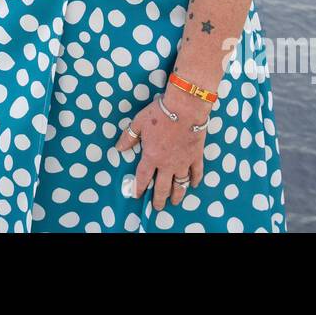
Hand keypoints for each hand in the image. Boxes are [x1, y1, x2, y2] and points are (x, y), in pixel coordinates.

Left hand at [115, 96, 207, 211]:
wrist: (185, 107)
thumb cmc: (160, 113)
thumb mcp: (139, 122)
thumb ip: (129, 137)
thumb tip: (118, 148)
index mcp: (151, 156)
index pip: (143, 177)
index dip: (139, 188)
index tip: (137, 195)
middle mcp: (167, 164)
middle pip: (162, 187)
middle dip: (159, 199)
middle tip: (157, 207)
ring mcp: (183, 162)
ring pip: (180, 185)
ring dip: (177, 195)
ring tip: (174, 202)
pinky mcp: (196, 157)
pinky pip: (196, 173)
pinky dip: (195, 180)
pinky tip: (193, 185)